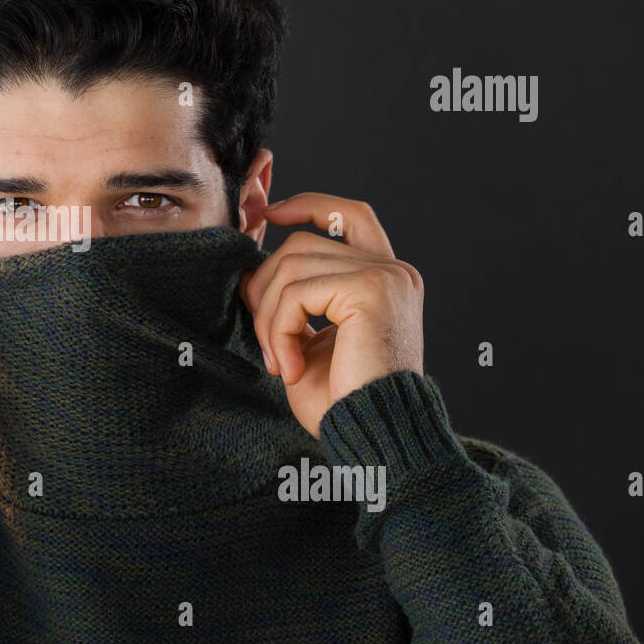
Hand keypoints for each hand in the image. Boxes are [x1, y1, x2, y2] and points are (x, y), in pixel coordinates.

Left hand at [239, 194, 423, 438]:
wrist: (375, 437)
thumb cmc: (343, 401)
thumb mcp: (311, 340)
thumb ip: (295, 300)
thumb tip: (250, 270)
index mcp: (384, 278)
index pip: (348, 215)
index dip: (307, 205)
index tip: (269, 214)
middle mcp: (392, 270)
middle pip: (301, 244)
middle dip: (265, 287)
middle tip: (266, 342)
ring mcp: (385, 276)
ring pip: (291, 266)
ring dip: (269, 319)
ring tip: (279, 361)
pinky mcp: (370, 289)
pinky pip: (296, 293)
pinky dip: (280, 332)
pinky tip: (289, 369)